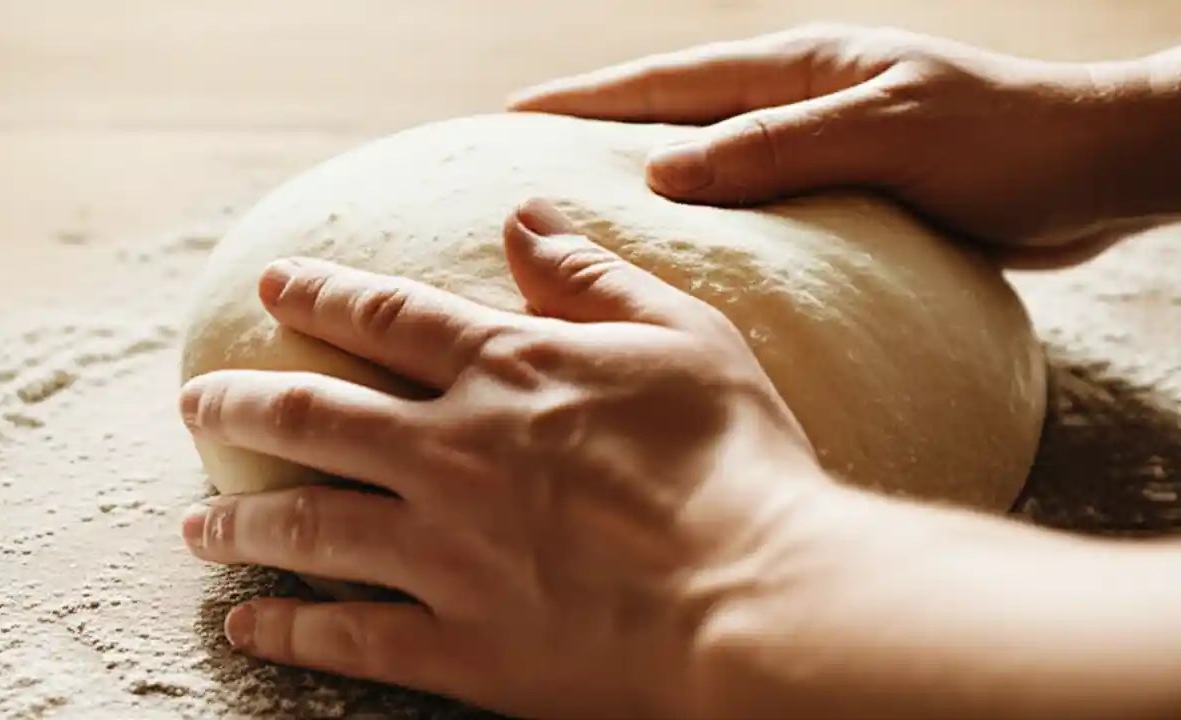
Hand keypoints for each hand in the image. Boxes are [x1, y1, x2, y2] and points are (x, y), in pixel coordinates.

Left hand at [177, 199, 827, 717]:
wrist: (755, 596)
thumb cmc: (731, 460)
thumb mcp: (680, 335)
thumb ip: (591, 277)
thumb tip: (523, 216)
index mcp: (505, 374)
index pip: (386, 318)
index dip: (322, 295)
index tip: (274, 287)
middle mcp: (451, 454)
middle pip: (311, 416)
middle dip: (240, 403)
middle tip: (195, 402)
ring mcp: (445, 553)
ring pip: (306, 525)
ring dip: (238, 519)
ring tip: (195, 522)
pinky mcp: (460, 645)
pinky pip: (347, 638)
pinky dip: (287, 630)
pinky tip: (247, 624)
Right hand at [509, 25, 1180, 266]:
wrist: (1094, 170)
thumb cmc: (1002, 144)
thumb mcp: (883, 136)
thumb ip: (774, 149)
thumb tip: (660, 171)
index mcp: (799, 69)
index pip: (668, 83)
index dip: (585, 99)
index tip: (512, 114)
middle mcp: (799, 100)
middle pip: (673, 114)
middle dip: (597, 133)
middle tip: (524, 163)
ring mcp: (819, 142)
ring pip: (708, 161)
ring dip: (645, 179)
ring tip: (585, 215)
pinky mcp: (844, 188)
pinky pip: (751, 203)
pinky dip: (706, 220)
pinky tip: (685, 255)